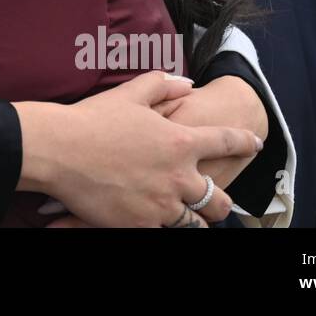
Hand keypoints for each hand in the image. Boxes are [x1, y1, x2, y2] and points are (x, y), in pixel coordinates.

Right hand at [15, 71, 261, 226]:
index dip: (244, 142)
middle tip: (214, 201)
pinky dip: (159, 225)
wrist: (60, 151)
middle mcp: (179, 178)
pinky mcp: (141, 224)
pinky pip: (163, 231)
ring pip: (194, 224)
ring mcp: (162, 205)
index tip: (255, 144)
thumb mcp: (130, 93)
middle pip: (219, 201)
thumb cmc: (93, 119)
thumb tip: (187, 83)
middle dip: (221, 203)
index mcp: (181, 142)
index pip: (226, 142)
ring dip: (192, 220)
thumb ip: (163, 85)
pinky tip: (150, 219)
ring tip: (184, 217)